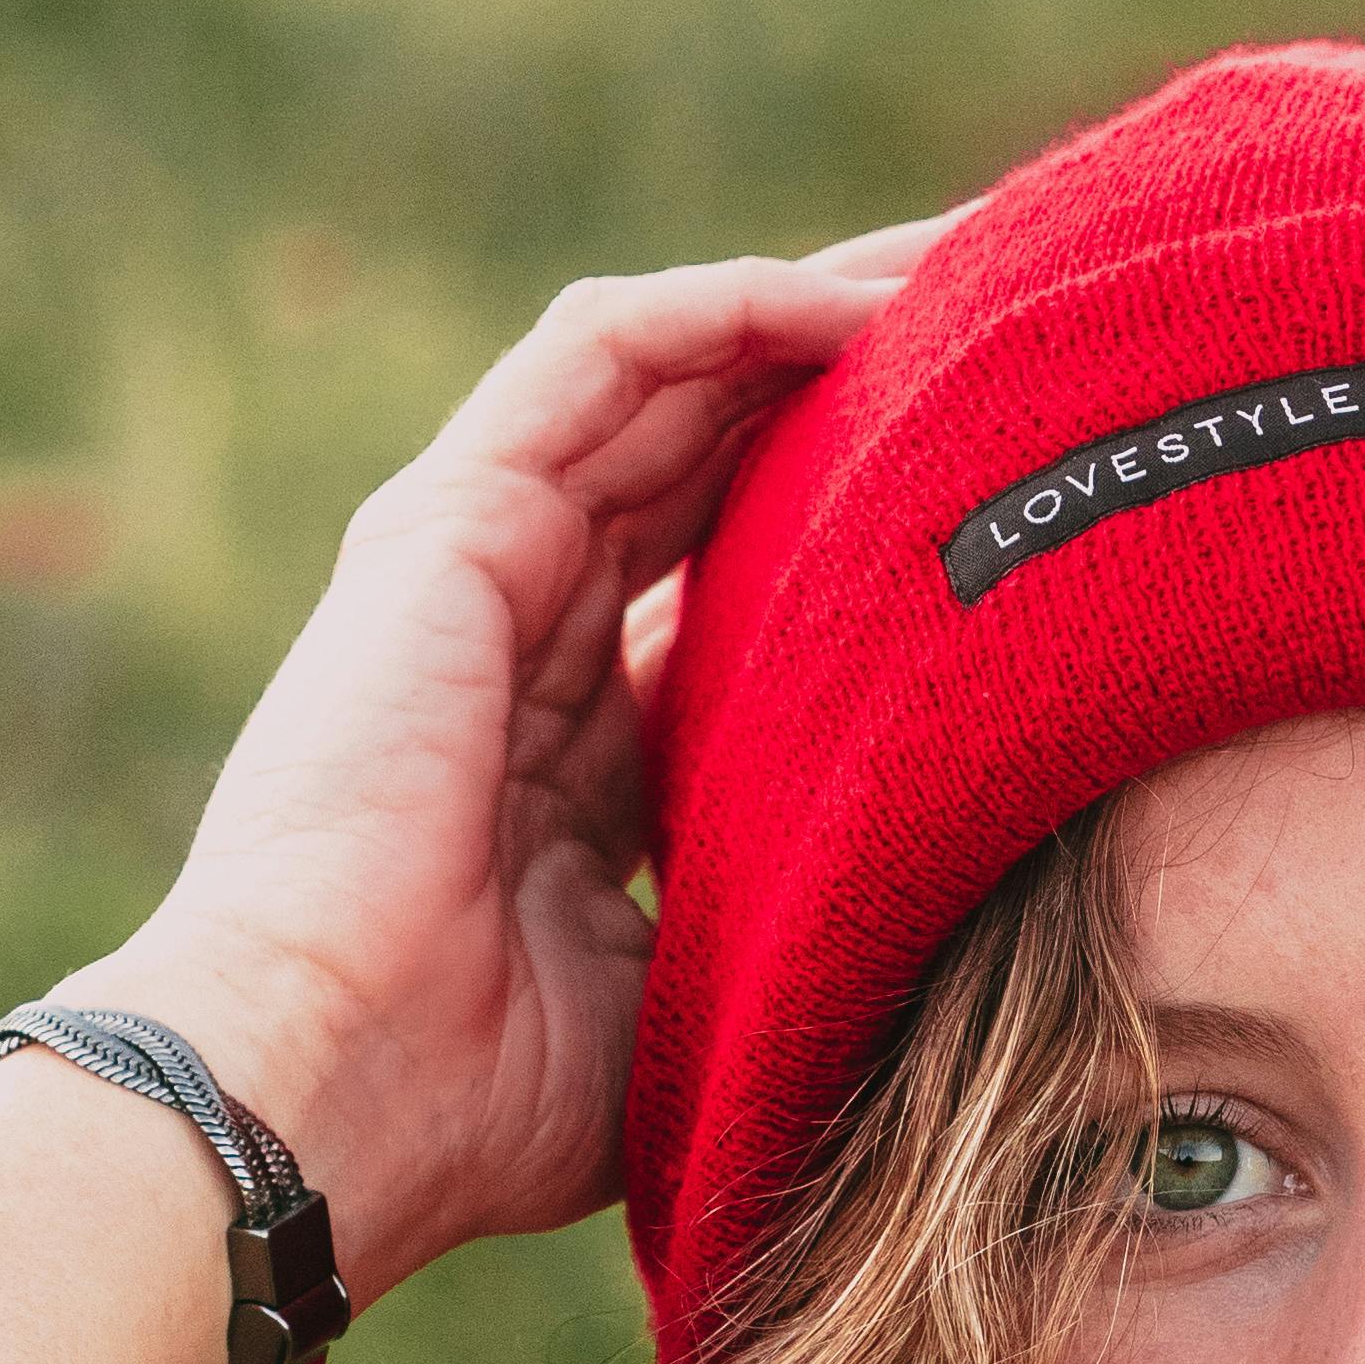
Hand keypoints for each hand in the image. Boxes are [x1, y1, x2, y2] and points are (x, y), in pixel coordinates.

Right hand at [67, 222, 949, 1300]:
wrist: (334, 1090)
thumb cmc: (488, 1097)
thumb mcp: (689, 993)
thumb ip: (776, 923)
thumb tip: (944, 932)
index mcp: (583, 746)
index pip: (745, 587)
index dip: (871, 528)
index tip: (1022, 502)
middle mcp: (530, 630)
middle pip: (720, 450)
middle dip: (870, 377)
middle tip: (1029, 323)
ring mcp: (480, 566)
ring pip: (671, 372)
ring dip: (820, 307)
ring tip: (967, 266)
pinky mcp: (448, 523)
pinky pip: (601, 356)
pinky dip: (724, 311)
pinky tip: (848, 302)